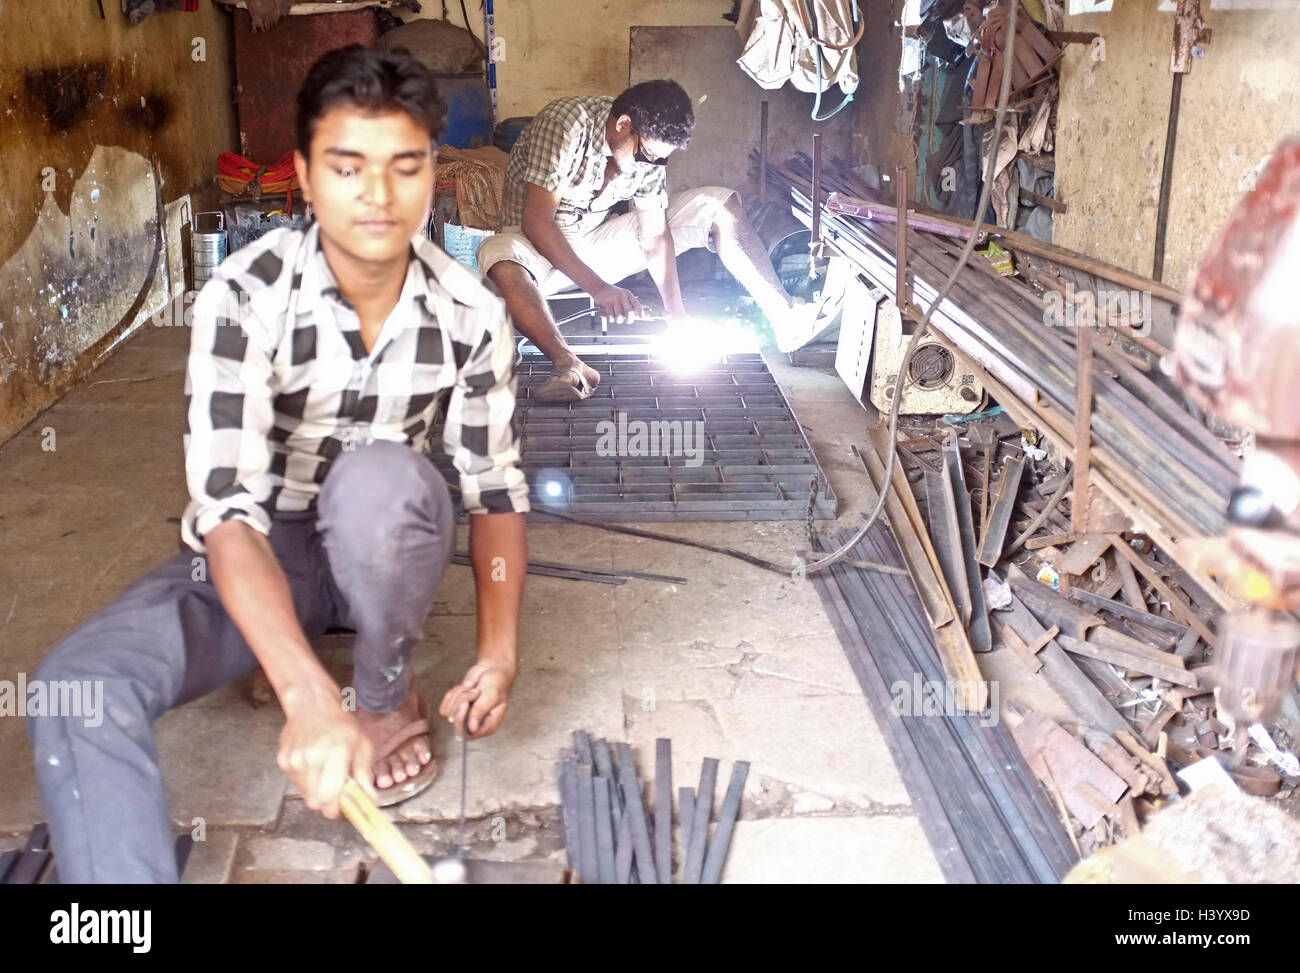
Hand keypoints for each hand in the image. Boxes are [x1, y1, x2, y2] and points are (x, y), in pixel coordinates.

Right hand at [277, 688, 373, 818]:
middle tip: (337, 792)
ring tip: (325, 773)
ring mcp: (294, 760)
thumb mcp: (362, 744)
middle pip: (315, 801)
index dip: (336, 809)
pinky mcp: (283, 761)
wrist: (311, 705)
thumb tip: (371, 799)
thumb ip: (365, 773)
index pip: (329, 796)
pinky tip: (314, 765)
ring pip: (305, 795)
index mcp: (335, 752)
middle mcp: (311, 758)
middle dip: (327, 803)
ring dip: (316, 791)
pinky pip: (296, 783)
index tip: (343, 809)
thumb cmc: (340, 724)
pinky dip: (306, 781)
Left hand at [439, 661, 515, 739]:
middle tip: (474, 692)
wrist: (492, 669)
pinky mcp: (456, 707)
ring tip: (474, 688)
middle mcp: (474, 724)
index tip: (466, 704)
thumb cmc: (497, 683)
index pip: (468, 734)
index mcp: (487, 726)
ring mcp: (463, 715)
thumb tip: (472, 729)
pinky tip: (465, 687)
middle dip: (462, 702)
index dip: (462, 721)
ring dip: (460, 694)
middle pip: (455, 722)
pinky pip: (445, 704)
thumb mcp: (491, 695)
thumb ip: (480, 711)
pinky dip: (453, 692)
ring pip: (449, 711)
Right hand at [593, 284, 643, 323]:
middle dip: (629, 319)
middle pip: (629, 312)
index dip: (640, 312)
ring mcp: (614, 300)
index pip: (637, 305)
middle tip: (627, 320)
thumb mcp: (623, 296)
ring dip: (617, 319)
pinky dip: (610, 318)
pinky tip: (609, 313)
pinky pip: (611, 316)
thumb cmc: (612, 294)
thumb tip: (638, 315)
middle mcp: (622, 297)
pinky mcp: (607, 303)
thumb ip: (630, 305)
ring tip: (615, 316)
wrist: (599, 287)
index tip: (642, 318)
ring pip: (620, 316)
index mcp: (628, 295)